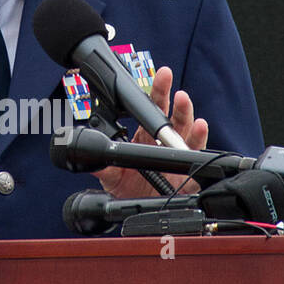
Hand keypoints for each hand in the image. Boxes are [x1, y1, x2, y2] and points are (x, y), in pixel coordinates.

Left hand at [93, 66, 208, 199]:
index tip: (162, 74)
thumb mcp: (111, 176)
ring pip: (185, 130)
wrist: (140, 209)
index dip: (158, 91)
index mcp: (145, 138)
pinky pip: (196, 153)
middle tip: (171, 82)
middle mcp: (163, 143)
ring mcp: (176, 155)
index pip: (152, 110)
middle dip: (172, 98)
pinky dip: (198, 139)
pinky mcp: (187, 171)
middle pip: (171, 115)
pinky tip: (200, 127)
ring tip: (183, 100)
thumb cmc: (129, 188)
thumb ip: (102, 164)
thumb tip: (84, 154)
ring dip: (185, 114)